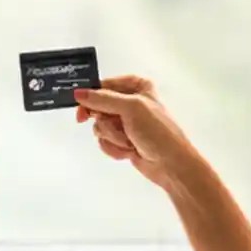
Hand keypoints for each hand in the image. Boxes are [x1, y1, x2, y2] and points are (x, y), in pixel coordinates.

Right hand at [74, 75, 198, 191]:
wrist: (171, 165)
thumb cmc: (158, 132)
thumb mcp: (131, 108)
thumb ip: (103, 100)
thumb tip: (79, 93)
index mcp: (137, 86)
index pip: (104, 85)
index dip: (92, 97)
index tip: (83, 108)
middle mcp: (131, 102)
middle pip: (98, 107)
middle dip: (107, 122)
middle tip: (115, 127)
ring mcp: (126, 122)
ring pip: (100, 126)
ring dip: (113, 137)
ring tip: (130, 141)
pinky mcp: (123, 140)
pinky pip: (105, 141)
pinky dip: (114, 148)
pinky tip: (129, 151)